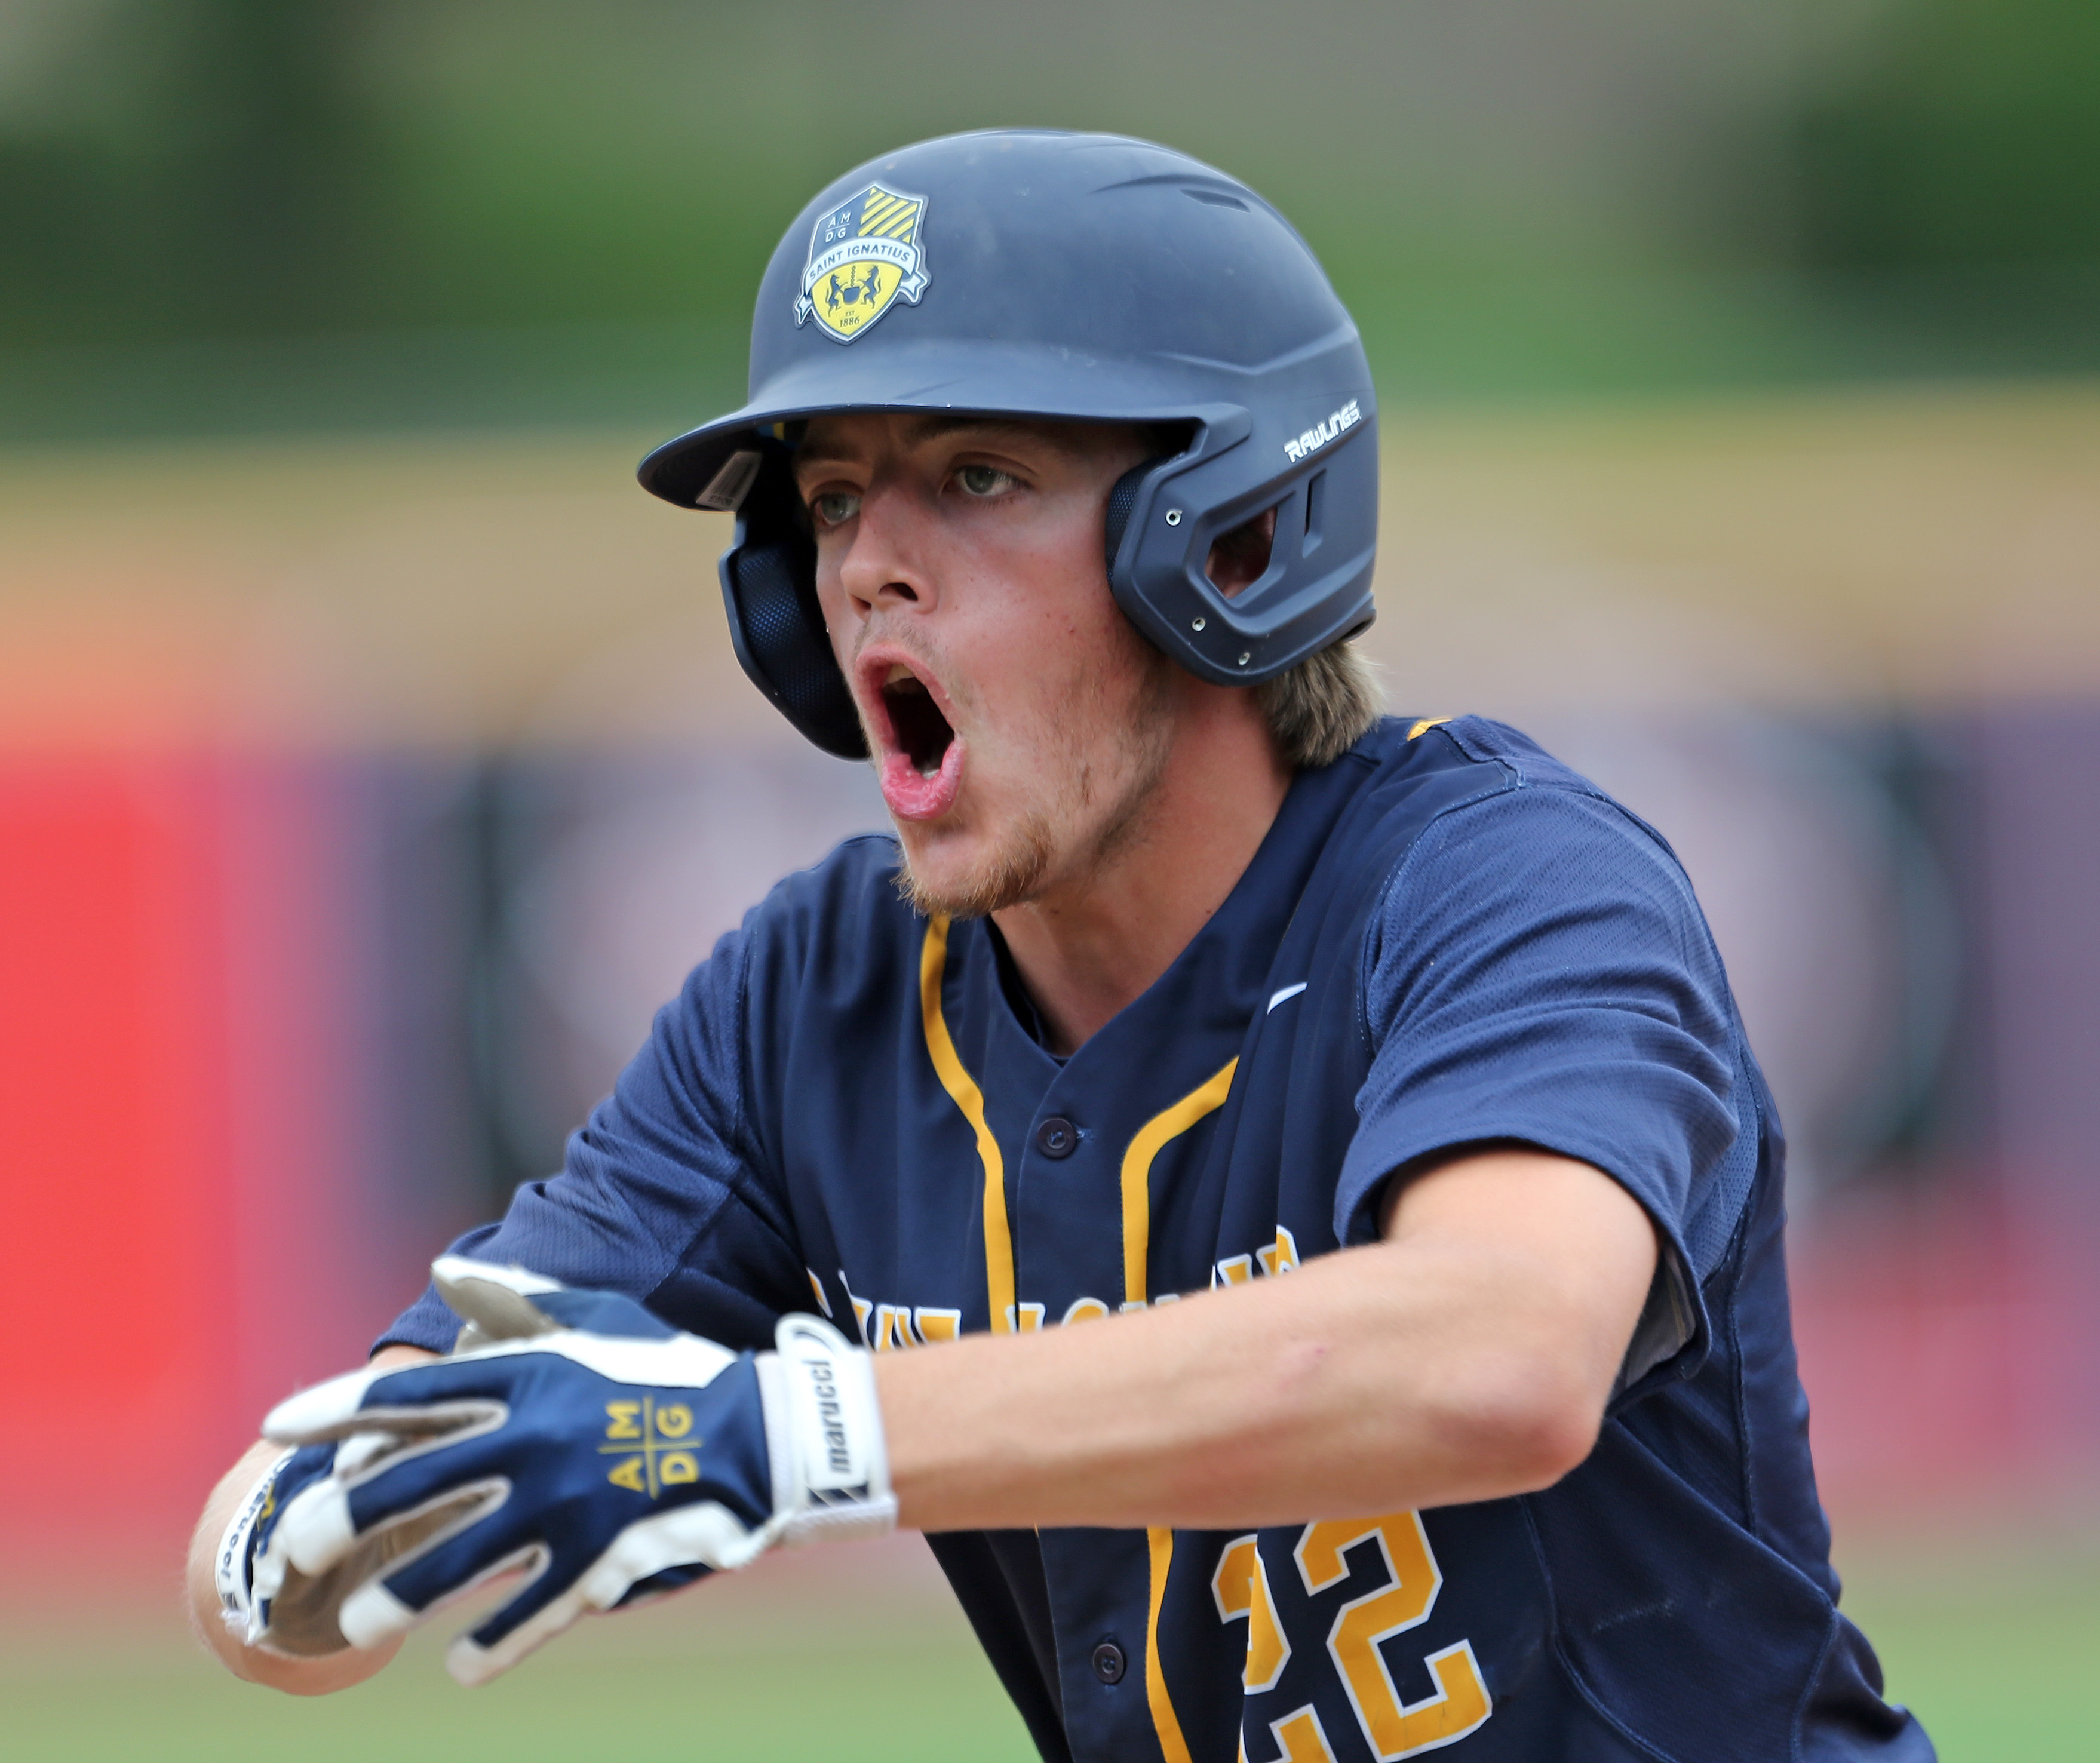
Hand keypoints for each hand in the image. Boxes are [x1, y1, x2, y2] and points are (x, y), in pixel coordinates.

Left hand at [248, 1258, 890, 1682]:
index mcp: (527, 1379)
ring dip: (399, 1597)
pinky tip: (460, 1667)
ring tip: (360, 1623)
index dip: (337, 1410)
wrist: (757, 1430)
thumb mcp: (593, 1323)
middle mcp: (533, 1441)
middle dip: (339, 1521)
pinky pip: (530, 1613)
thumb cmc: (666, 1369)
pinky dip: (493, 1646)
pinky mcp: (599, 1560)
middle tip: (294, 1548)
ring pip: (456, 1562)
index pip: (409, 1395)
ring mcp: (565, 1506)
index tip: (278, 1428)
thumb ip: (515, 1304)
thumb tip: (446, 1273)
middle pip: (410, 1486)